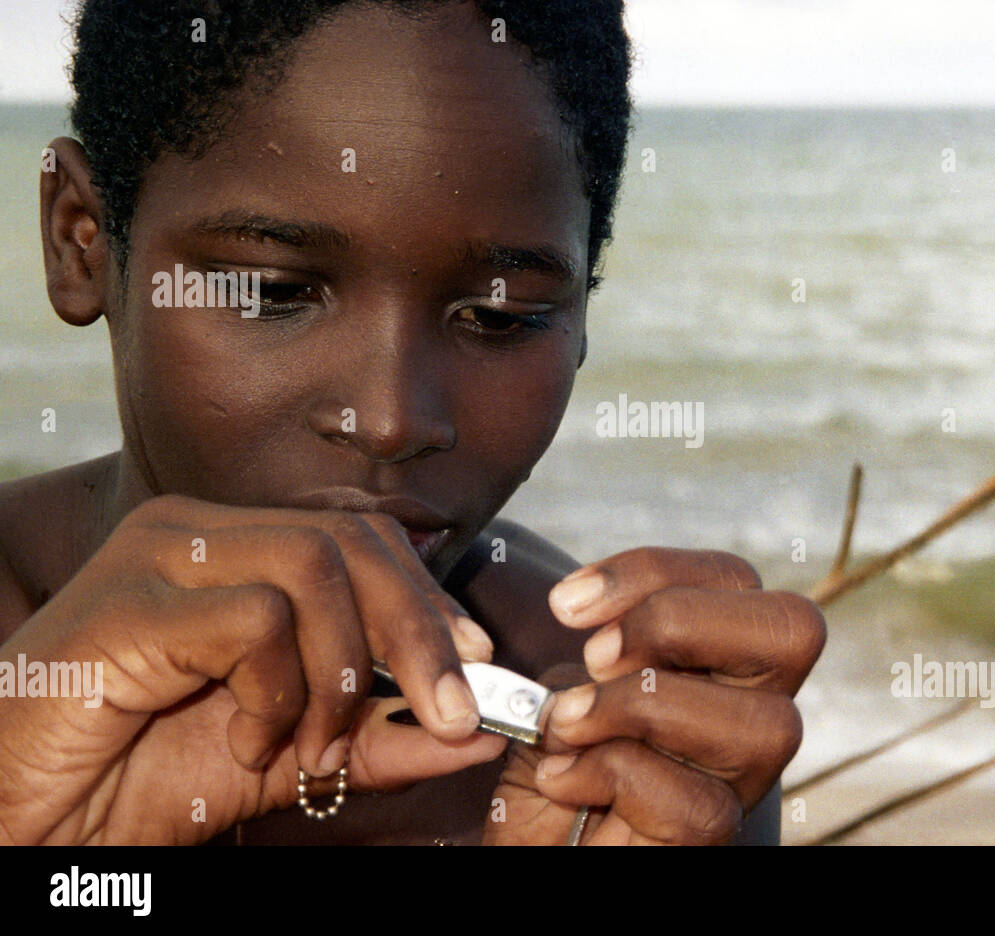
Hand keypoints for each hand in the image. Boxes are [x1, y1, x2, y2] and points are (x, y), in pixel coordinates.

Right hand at [0, 494, 504, 843]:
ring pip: (313, 569)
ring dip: (339, 673)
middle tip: (448, 712)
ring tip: (311, 748)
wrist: (28, 822)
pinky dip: (275, 694)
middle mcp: (195, 530)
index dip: (428, 598)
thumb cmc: (142, 778)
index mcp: (231, 546)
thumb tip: (484, 729)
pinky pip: (255, 620)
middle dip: (418, 631)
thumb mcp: (292, 757)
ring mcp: (156, 556)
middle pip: (350, 542)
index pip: (360, 537)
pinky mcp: (126, 602)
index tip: (474, 665)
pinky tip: (242, 742)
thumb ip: (382, 738)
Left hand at [482, 547, 824, 844]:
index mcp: (726, 655)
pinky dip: (611, 776)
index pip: (735, 579)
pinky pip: (695, 803)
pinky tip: (564, 779)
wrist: (530, 846)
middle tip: (594, 655)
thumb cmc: (552, 756)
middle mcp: (755, 709)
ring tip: (569, 722)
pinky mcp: (711, 836)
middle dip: (677, 622)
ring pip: (763, 724)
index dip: (654, 572)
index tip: (568, 603)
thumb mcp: (559, 677)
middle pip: (794, 630)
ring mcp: (743, 778)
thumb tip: (576, 604)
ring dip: (641, 707)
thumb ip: (581, 637)